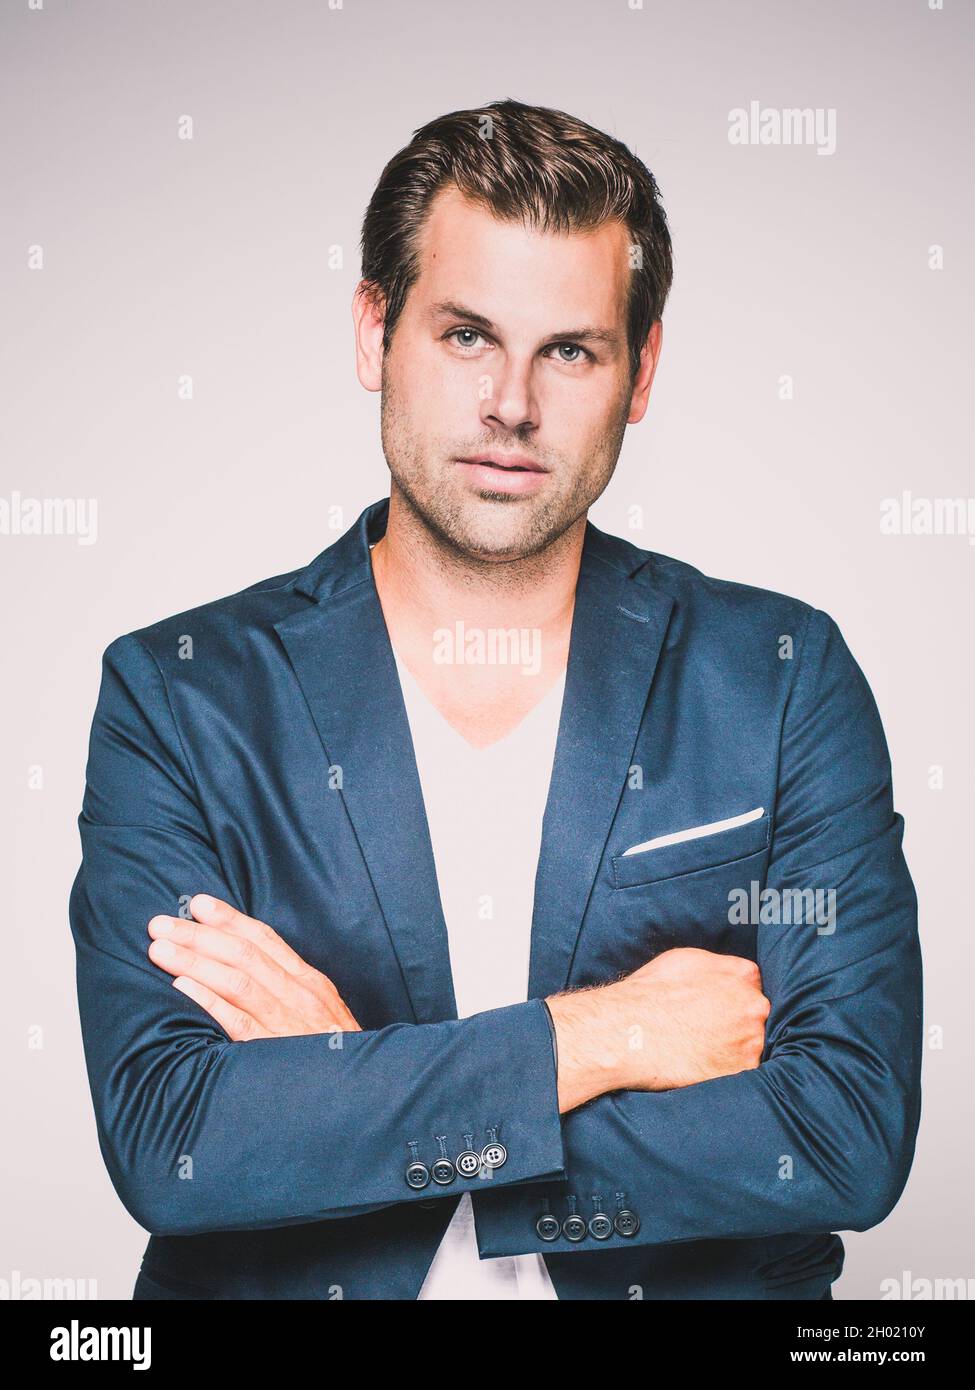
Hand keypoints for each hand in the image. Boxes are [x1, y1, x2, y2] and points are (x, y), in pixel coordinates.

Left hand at [147, 894, 360, 1039]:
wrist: (363, 1094)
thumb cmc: (335, 1058)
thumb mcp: (323, 1015)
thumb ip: (291, 992)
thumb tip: (250, 971)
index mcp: (309, 983)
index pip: (264, 940)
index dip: (229, 919)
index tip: (197, 904)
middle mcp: (299, 996)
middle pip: (243, 954)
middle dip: (198, 936)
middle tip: (161, 923)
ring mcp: (287, 1023)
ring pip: (236, 981)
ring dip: (194, 961)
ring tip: (160, 950)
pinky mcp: (274, 1052)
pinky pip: (237, 1022)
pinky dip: (209, 1001)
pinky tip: (182, 988)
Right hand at [546, 947, 769, 1112]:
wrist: (630, 1032)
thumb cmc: (651, 993)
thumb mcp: (686, 959)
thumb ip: (719, 966)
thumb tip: (730, 974)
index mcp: (743, 974)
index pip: (752, 986)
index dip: (733, 999)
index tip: (718, 1009)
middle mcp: (754, 1005)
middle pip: (756, 1016)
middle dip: (738, 1023)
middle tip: (708, 1032)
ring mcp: (752, 1040)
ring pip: (752, 1045)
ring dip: (734, 1049)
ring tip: (702, 1051)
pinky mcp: (743, 1071)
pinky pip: (743, 1072)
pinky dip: (727, 1071)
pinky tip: (703, 1066)